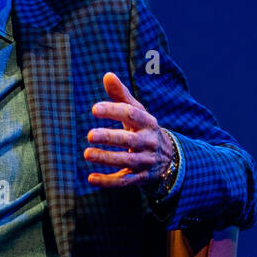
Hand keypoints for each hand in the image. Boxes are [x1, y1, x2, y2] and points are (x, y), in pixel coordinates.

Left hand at [84, 72, 173, 188]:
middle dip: (110, 137)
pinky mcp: (141, 178)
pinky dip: (108, 181)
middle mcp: (148, 142)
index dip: (114, 110)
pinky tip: (91, 178)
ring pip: (126, 161)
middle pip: (129, 140)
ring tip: (87, 154)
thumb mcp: (137, 111)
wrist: (169, 157)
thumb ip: (121, 95)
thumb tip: (107, 75)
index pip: (132, 114)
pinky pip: (125, 181)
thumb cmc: (144, 129)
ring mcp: (146, 161)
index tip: (94, 109)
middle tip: (90, 134)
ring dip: (106, 158)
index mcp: (148, 122)